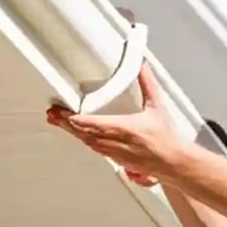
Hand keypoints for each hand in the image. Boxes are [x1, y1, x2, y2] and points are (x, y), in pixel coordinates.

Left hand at [45, 60, 185, 183]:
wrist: (174, 162)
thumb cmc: (167, 137)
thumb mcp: (157, 106)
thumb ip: (147, 83)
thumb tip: (141, 64)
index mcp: (125, 128)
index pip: (93, 123)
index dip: (75, 119)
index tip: (62, 113)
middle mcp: (117, 142)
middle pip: (85, 134)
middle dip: (66, 125)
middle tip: (52, 116)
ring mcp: (115, 153)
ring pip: (88, 143)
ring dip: (74, 133)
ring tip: (59, 123)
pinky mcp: (117, 160)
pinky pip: (96, 150)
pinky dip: (85, 141)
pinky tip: (79, 135)